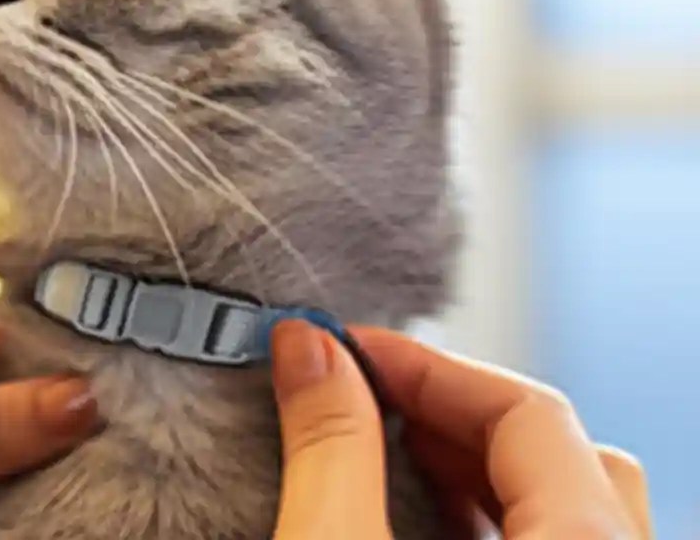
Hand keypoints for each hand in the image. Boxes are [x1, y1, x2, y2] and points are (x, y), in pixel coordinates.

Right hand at [269, 321, 651, 538]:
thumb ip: (331, 448)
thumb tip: (308, 349)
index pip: (528, 411)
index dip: (426, 366)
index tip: (345, 350)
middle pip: (557, 453)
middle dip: (449, 412)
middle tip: (361, 402)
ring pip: (561, 510)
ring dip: (466, 467)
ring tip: (379, 461)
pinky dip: (482, 522)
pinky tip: (408, 527)